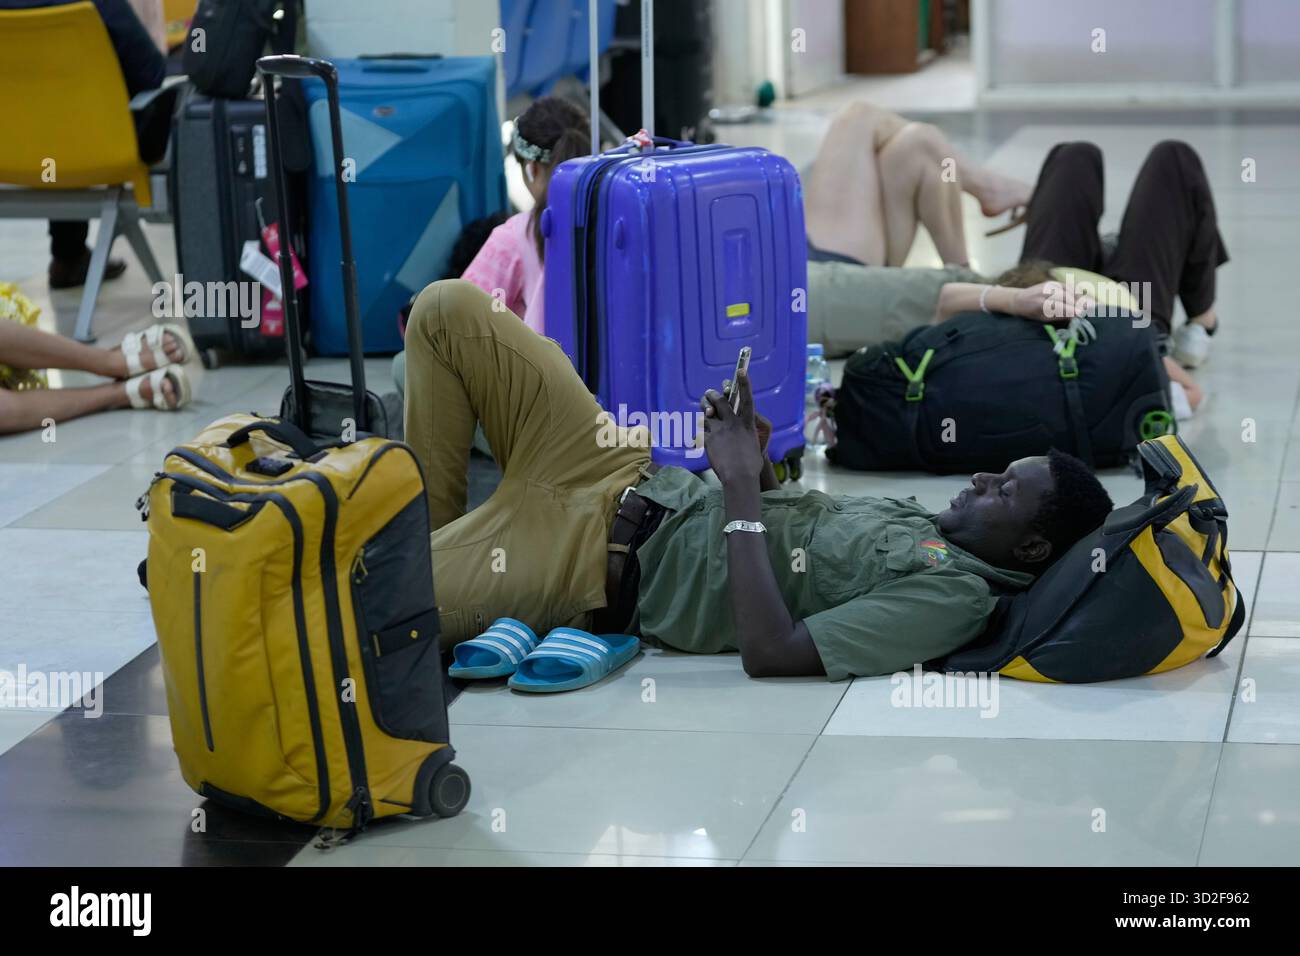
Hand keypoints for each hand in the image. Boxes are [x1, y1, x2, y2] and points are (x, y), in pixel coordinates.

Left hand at [701, 369, 764, 485]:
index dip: (744, 383)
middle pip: (721, 401)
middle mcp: (733, 423)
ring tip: (705, 406)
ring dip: (705, 407)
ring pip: (708, 412)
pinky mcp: (709, 439)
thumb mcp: (754, 447)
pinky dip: (702, 428)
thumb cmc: (751, 466)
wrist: (739, 476)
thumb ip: (747, 438)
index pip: (747, 398)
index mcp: (748, 424)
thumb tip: (744, 439)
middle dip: (713, 394)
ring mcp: (720, 430)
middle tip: (710, 393)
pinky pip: (702, 428)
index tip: (741, 370)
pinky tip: (702, 432)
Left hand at [1009, 281, 1094, 322]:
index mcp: (1040, 303)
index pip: (1058, 306)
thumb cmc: (1031, 313)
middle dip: (1078, 303)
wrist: (1019, 299)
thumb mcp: (1042, 318)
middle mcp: (1045, 291)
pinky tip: (1083, 297)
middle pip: (1066, 296)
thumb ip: (1059, 316)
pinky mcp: (1053, 282)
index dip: (1070, 309)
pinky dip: (1076, 291)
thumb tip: (1075, 317)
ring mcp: (1050, 285)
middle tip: (1090, 310)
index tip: (1081, 314)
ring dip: (1080, 297)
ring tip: (1090, 305)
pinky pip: (1068, 286)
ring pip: (1068, 290)